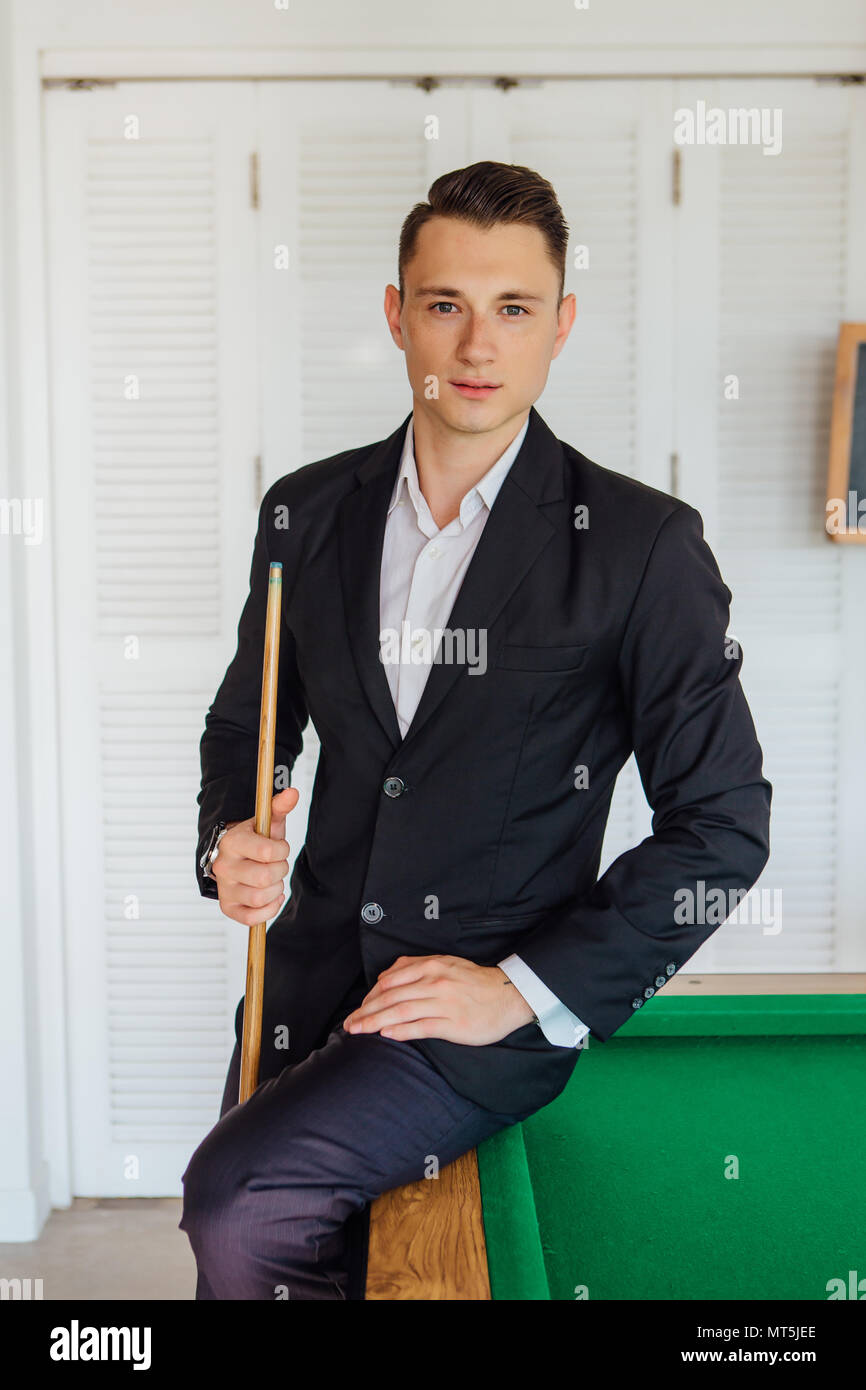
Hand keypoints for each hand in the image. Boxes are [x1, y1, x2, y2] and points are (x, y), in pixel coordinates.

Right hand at [211, 786, 298, 925]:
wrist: (232, 856)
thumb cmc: (254, 839)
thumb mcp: (265, 822)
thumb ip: (278, 807)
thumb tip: (293, 793)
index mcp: (233, 842)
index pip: (268, 852)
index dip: (282, 851)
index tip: (278, 848)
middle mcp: (224, 866)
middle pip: (265, 877)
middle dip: (280, 871)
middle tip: (276, 865)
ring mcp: (224, 888)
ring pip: (259, 897)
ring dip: (275, 889)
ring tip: (272, 880)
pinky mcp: (227, 907)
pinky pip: (252, 918)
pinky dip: (268, 909)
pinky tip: (270, 896)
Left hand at [342, 954, 535, 1045]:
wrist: (507, 995)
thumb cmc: (474, 981)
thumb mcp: (445, 963)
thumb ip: (415, 967)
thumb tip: (385, 977)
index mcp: (431, 966)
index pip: (390, 981)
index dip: (370, 997)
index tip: (358, 1009)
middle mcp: (435, 982)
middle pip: (391, 997)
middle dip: (366, 1012)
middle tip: (349, 1024)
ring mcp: (444, 1003)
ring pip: (401, 1011)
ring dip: (375, 1022)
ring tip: (359, 1031)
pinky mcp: (453, 1024)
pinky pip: (422, 1027)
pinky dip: (401, 1030)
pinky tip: (386, 1034)